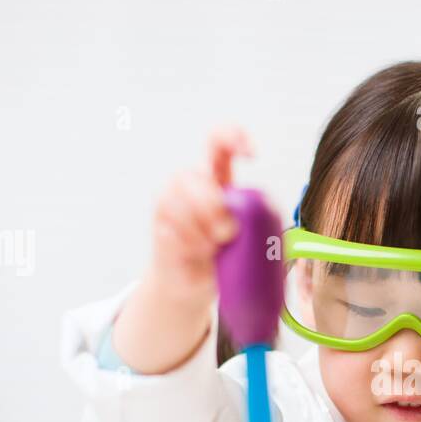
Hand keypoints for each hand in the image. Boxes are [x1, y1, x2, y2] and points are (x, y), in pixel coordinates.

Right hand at [148, 126, 253, 300]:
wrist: (191, 284)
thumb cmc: (222, 255)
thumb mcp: (248, 235)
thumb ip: (258, 218)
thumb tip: (261, 208)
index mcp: (216, 176)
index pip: (219, 140)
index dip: (234, 137)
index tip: (251, 156)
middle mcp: (191, 180)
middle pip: (199, 173)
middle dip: (216, 206)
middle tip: (228, 233)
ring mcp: (170, 197)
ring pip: (182, 197)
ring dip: (203, 227)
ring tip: (213, 247)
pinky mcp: (159, 219)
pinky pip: (172, 222)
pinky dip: (190, 241)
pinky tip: (197, 252)